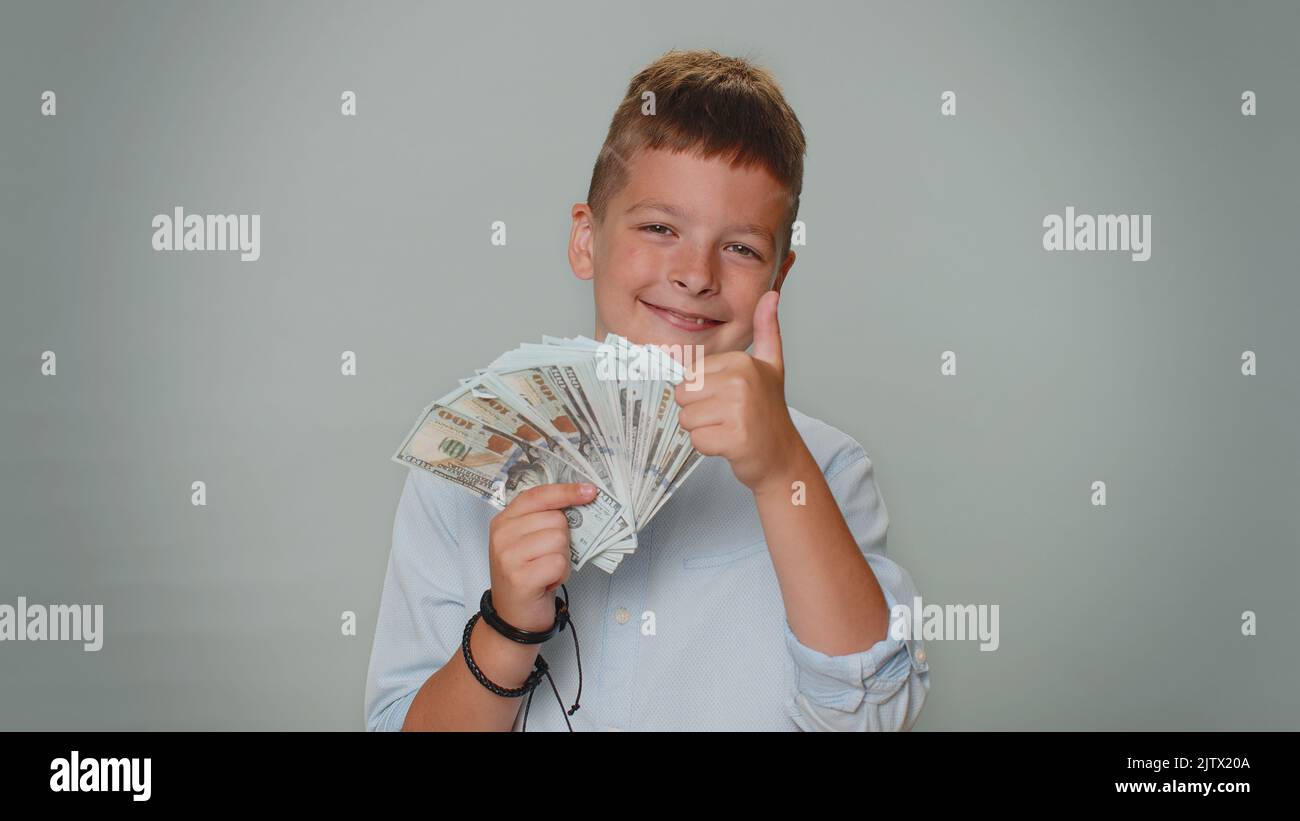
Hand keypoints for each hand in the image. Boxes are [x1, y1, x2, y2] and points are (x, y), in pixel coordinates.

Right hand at [487, 482, 594, 632]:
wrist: (513, 617)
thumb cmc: (526, 577)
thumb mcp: (526, 542)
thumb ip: (543, 521)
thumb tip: (580, 502)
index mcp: (503, 521)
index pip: (538, 495)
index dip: (566, 492)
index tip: (589, 491)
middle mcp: (502, 535)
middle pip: (555, 519)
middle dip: (563, 540)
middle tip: (548, 558)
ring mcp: (508, 556)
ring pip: (559, 540)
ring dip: (562, 559)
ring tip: (547, 571)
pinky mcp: (520, 578)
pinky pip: (559, 563)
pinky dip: (561, 575)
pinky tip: (547, 582)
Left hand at [674, 289, 800, 491]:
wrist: (783, 455)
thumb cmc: (769, 411)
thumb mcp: (770, 365)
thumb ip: (767, 329)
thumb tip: (771, 295)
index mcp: (741, 362)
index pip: (689, 376)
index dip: (702, 392)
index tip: (728, 399)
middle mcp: (740, 381)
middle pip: (683, 396)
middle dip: (699, 411)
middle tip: (726, 417)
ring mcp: (738, 410)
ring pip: (687, 419)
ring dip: (703, 430)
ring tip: (728, 428)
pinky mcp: (735, 438)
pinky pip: (697, 441)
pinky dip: (709, 448)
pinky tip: (730, 444)